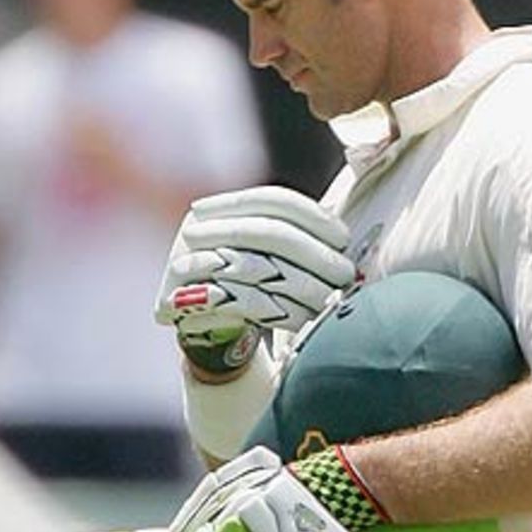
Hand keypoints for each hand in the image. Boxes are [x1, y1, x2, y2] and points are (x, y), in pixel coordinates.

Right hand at [154, 187, 355, 372]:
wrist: (206, 330)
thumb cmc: (245, 286)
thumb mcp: (262, 254)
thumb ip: (292, 236)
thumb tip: (345, 240)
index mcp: (218, 209)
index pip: (272, 200)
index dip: (312, 216)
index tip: (344, 239)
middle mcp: (197, 230)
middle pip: (266, 232)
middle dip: (313, 254)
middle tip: (345, 274)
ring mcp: (185, 264)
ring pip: (256, 267)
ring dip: (302, 286)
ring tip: (332, 300)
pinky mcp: (186, 302)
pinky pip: (242, 302)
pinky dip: (279, 312)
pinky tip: (305, 320)